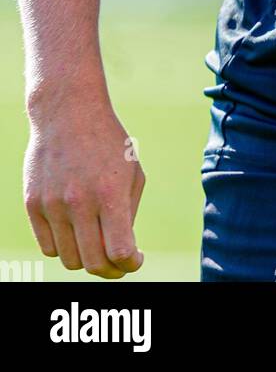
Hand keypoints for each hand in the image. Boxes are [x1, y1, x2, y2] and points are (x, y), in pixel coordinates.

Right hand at [24, 94, 145, 277]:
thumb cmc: (108, 142)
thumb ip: (128, 212)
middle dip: (110, 271)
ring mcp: (52, 205)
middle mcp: (79, 202)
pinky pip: (48, 247)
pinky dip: (64, 247)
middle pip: (93, 263)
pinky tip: (75, 231)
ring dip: (86, 258)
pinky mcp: (33, 204)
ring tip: (96, 242)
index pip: (120, 252)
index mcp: (110, 193)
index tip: (135, 260)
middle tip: (117, 263)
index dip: (130, 265)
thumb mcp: (132, 171)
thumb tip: (122, 251)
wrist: (68, 112)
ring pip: (69, 259)